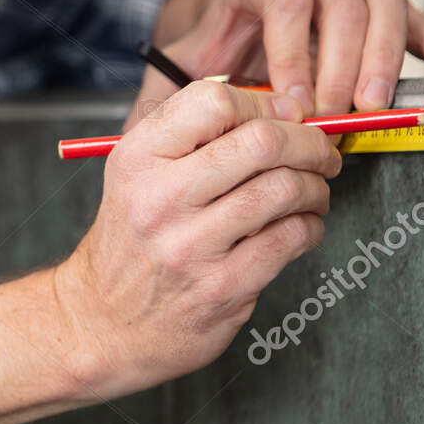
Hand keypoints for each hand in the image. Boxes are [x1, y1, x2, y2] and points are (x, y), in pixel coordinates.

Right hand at [55, 81, 342, 397]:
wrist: (103, 322)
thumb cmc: (131, 243)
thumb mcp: (135, 176)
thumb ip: (192, 138)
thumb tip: (280, 108)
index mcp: (137, 159)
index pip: (213, 101)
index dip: (264, 103)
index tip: (285, 115)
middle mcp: (160, 198)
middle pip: (262, 142)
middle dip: (308, 143)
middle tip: (320, 153)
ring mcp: (192, 246)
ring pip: (285, 190)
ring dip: (315, 187)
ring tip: (313, 192)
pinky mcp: (223, 288)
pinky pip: (291, 239)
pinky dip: (310, 226)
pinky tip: (301, 226)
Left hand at [151, 0, 423, 115]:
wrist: (234, 26)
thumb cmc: (211, 55)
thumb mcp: (180, 68)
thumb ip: (170, 93)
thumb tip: (149, 132)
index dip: (292, 53)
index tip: (294, 106)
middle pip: (339, 2)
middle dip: (338, 66)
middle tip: (334, 119)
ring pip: (382, 2)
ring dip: (381, 59)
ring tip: (374, 108)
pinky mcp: (384, 5)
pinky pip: (419, 19)